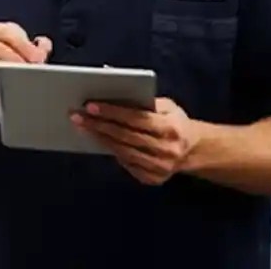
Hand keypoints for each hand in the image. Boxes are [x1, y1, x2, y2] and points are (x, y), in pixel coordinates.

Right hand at [0, 21, 51, 106]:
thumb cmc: (6, 63)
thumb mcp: (23, 52)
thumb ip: (36, 48)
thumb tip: (44, 44)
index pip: (7, 32)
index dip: (25, 46)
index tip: (38, 59)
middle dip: (17, 62)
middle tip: (30, 73)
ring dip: (4, 75)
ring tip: (18, 82)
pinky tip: (2, 91)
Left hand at [73, 97, 198, 185]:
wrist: (194, 150)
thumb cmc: (173, 121)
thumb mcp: (167, 106)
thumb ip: (145, 101)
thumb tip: (112, 92)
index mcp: (171, 127)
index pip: (136, 118)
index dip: (112, 112)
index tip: (90, 105)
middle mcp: (167, 149)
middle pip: (126, 136)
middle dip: (99, 125)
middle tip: (76, 116)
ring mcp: (161, 167)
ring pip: (123, 151)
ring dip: (100, 139)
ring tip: (82, 127)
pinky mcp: (154, 179)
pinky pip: (127, 164)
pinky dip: (112, 152)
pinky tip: (98, 141)